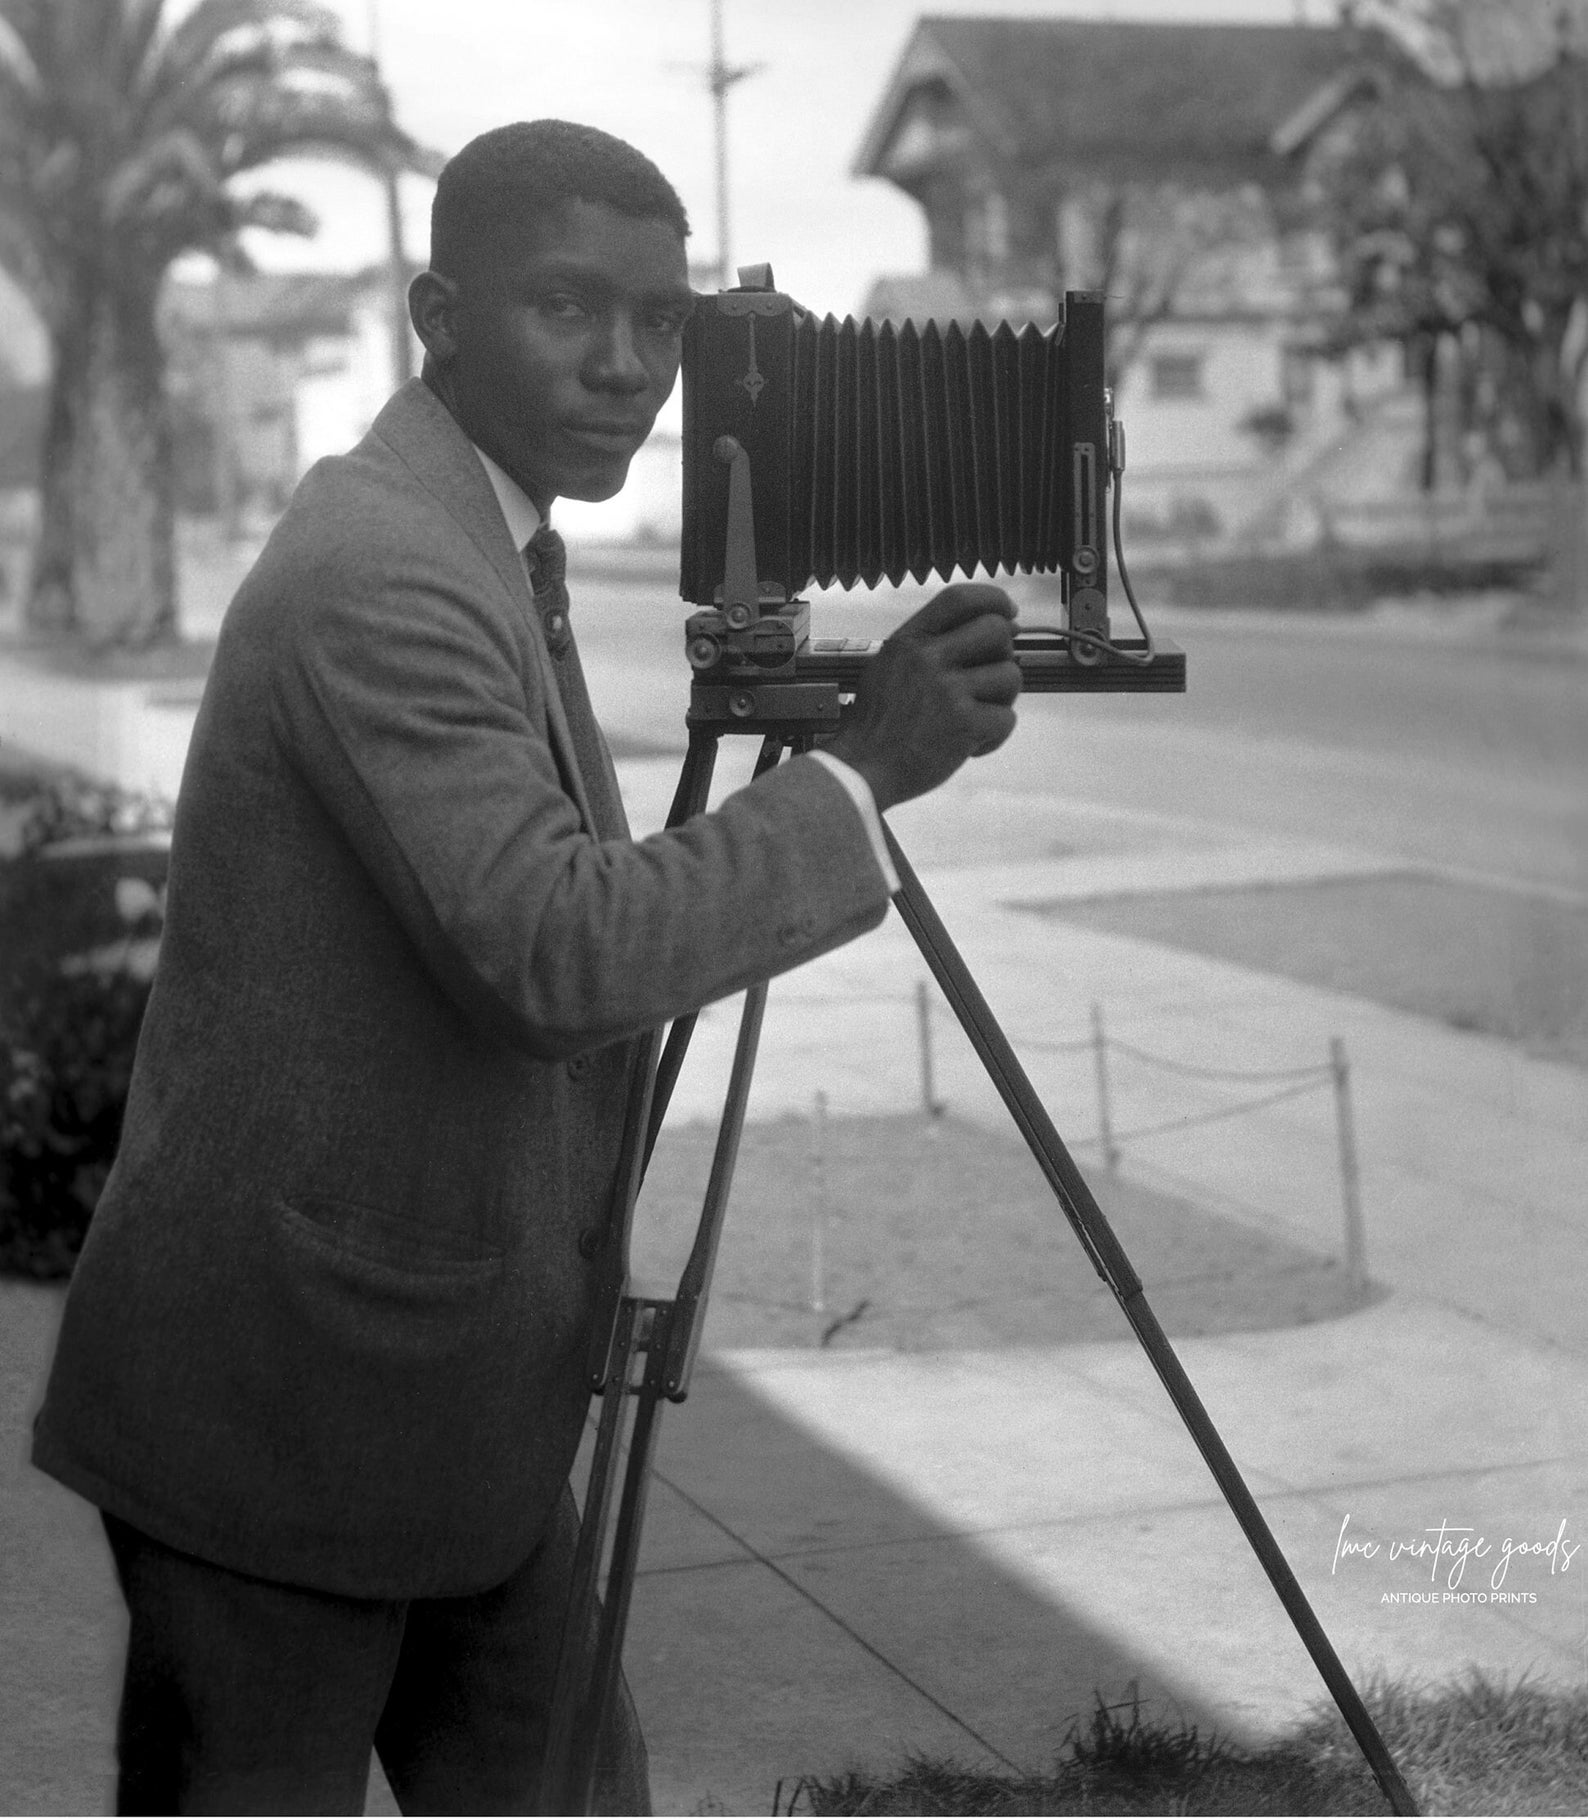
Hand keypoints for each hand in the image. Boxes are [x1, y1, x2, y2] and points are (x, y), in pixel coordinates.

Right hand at [822, 583, 1020, 812]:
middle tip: (988, 680)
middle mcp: (927, 659)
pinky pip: (1007, 719)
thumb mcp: (890, 668)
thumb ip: (933, 646)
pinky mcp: (963, 724)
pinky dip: (993, 736)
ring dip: (1001, 700)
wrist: (860, 770)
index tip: (1009, 614)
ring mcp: (947, 691)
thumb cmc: (879, 725)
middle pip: (997, 631)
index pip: (959, 598)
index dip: (993, 600)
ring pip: (1010, 676)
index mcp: (908, 641)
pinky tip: (969, 744)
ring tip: (973, 718)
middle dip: (1004, 654)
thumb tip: (1006, 628)